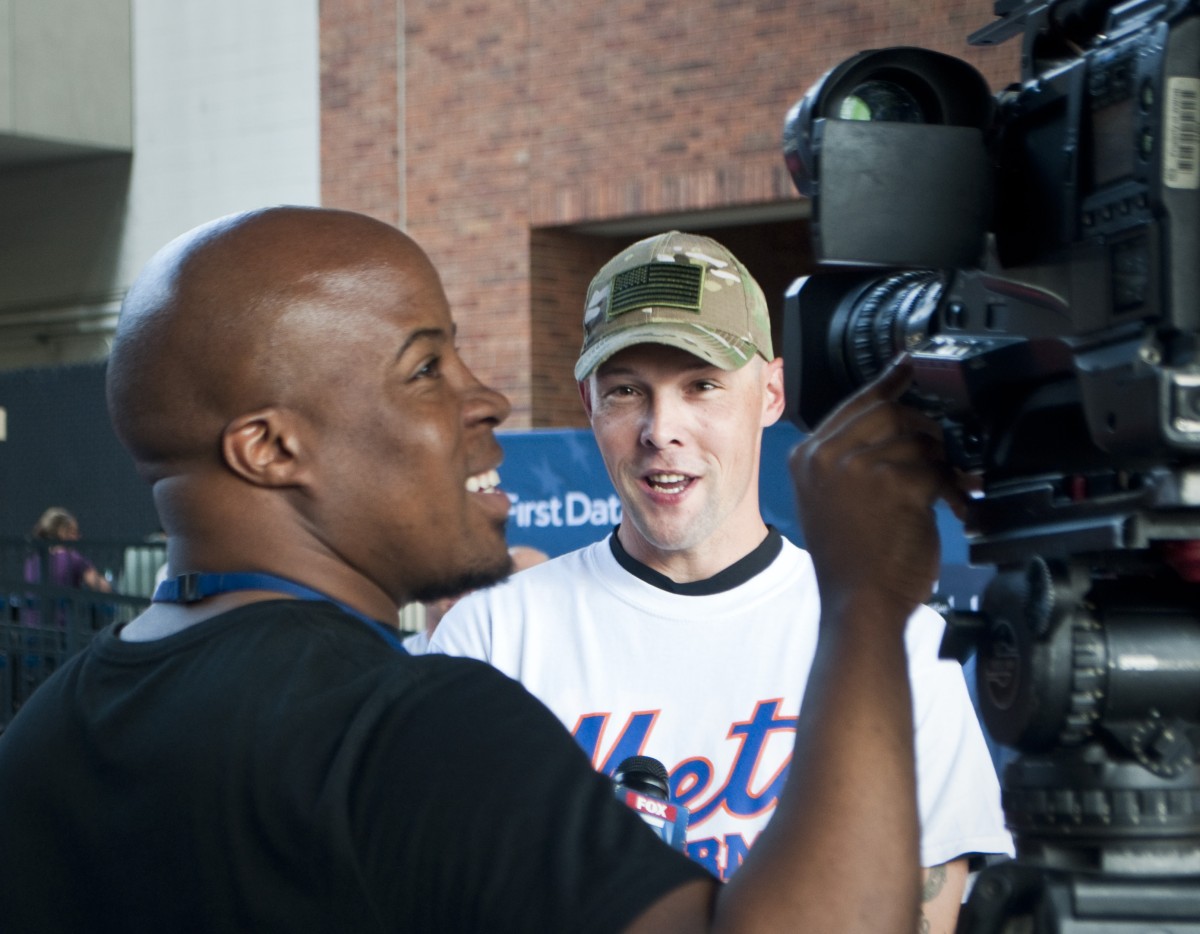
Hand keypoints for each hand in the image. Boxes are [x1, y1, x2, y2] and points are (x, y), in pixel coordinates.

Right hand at [789, 356, 965, 622]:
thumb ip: (849, 460)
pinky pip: (937, 470)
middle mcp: (826, 456)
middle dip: (924, 429)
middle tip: (941, 453)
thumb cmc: (851, 562)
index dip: (887, 384)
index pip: (853, 404)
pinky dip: (954, 490)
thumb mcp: (829, 500)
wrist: (858, 604)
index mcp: (807, 458)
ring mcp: (858, 468)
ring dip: (941, 465)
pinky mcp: (895, 484)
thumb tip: (897, 425)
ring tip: (948, 490)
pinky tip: (955, 507)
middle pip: (889, 412)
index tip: (909, 368)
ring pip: (917, 440)